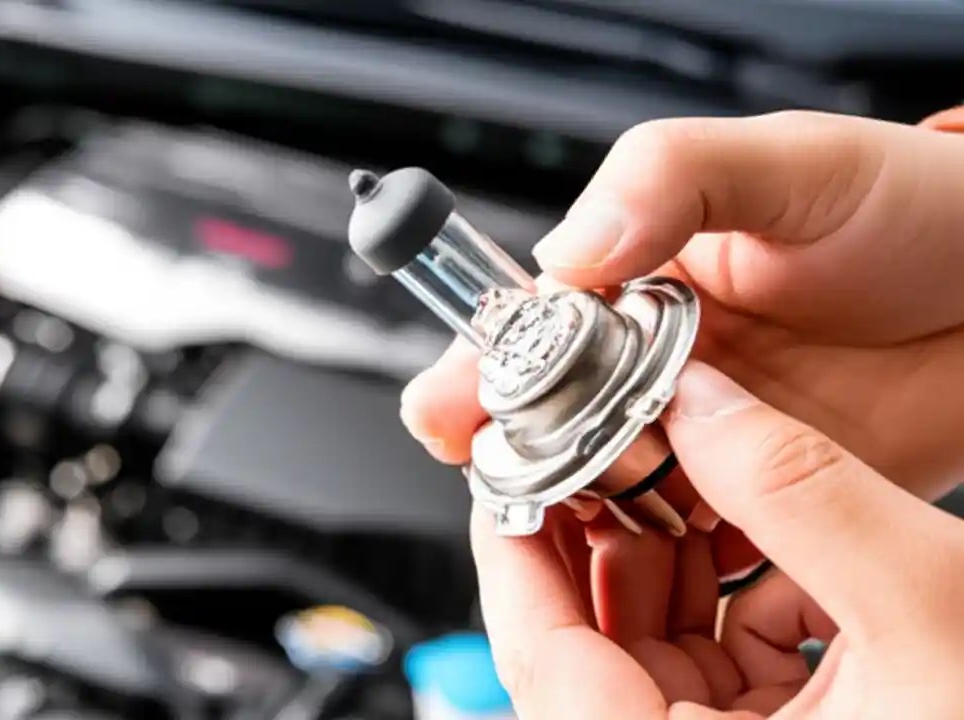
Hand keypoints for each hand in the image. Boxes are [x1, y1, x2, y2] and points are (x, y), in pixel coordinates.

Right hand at [404, 110, 963, 502]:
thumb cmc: (916, 209)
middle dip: (511, 457)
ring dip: (577, 516)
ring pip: (610, 487)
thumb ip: (667, 178)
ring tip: (557, 538)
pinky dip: (655, 558)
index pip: (533, 327)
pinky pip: (690, 536)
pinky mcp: (764, 494)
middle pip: (553, 420)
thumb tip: (569, 249)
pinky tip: (635, 566)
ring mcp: (710, 434)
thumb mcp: (787, 160)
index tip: (450, 409)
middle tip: (497, 483)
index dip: (479, 369)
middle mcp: (661, 362)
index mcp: (639, 277)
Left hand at [472, 361, 963, 717]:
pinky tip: (735, 528)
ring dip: (653, 562)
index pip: (547, 670)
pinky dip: (716, 597)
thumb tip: (703, 401)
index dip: (514, 559)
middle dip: (589, 546)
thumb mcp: (937, 602)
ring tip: (656, 470)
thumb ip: (803, 491)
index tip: (506, 474)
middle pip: (586, 658)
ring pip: (647, 659)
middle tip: (589, 449)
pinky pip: (712, 673)